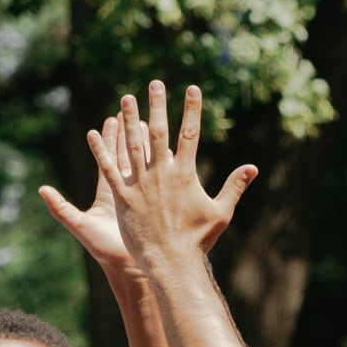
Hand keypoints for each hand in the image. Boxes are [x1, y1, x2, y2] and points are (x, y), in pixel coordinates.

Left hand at [77, 81, 256, 277]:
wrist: (173, 264)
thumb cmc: (198, 241)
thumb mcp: (220, 213)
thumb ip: (234, 187)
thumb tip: (253, 168)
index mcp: (185, 175)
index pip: (190, 134)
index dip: (192, 110)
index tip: (192, 88)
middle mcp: (162, 175)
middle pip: (159, 132)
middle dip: (158, 105)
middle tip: (155, 82)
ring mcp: (141, 185)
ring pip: (133, 146)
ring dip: (130, 120)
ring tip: (126, 98)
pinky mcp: (123, 198)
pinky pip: (110, 170)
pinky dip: (101, 152)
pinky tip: (94, 133)